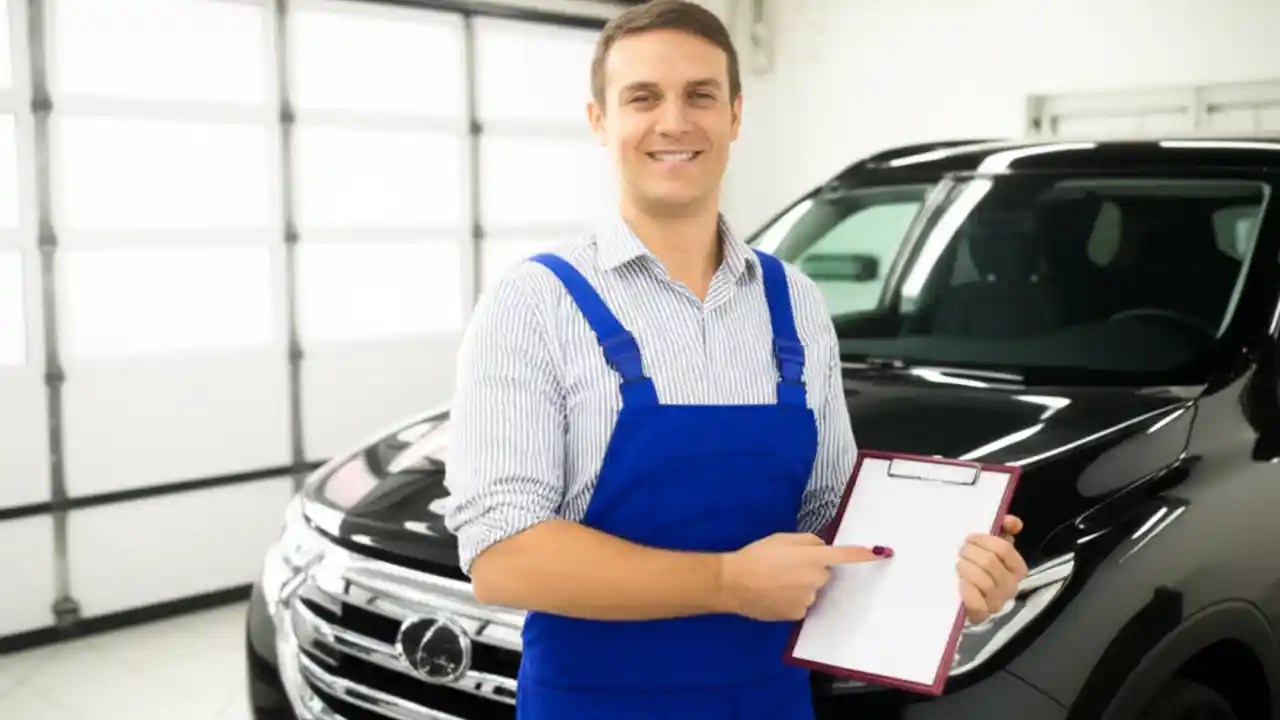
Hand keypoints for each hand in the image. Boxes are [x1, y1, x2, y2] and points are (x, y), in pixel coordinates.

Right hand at [718, 532, 889, 620]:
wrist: (734, 582)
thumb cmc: (757, 555)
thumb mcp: (782, 538)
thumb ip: (807, 542)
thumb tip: (820, 548)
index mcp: (813, 558)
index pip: (844, 556)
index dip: (863, 555)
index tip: (881, 554)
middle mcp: (815, 580)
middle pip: (822, 574)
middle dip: (809, 570)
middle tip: (785, 566)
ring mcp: (807, 599)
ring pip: (810, 590)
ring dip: (799, 585)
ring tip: (774, 581)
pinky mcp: (797, 614)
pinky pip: (801, 604)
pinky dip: (790, 599)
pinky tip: (773, 594)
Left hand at [957, 514, 1027, 623]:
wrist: (961, 594)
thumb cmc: (977, 565)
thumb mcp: (990, 545)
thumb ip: (1002, 529)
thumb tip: (1012, 521)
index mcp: (1017, 568)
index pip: (1004, 549)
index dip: (984, 540)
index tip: (969, 538)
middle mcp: (1011, 587)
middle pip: (989, 562)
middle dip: (970, 552)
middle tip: (961, 552)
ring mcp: (997, 603)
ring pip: (982, 580)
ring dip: (965, 568)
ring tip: (958, 565)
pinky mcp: (981, 615)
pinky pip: (976, 603)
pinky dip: (966, 591)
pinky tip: (960, 583)